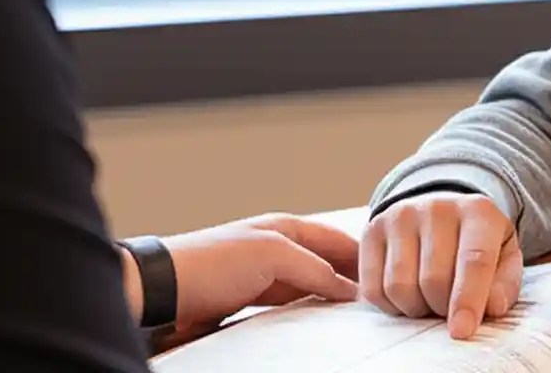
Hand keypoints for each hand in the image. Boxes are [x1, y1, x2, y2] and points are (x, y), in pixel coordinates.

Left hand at [124, 213, 360, 331]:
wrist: (161, 290)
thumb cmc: (212, 263)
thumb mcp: (273, 256)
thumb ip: (314, 268)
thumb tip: (348, 288)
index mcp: (286, 227)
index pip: (338, 239)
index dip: (364, 255)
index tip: (388, 275)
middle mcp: (278, 247)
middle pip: (328, 262)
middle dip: (353, 276)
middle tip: (380, 297)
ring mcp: (264, 274)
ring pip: (311, 285)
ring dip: (332, 296)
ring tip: (357, 312)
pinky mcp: (250, 300)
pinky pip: (291, 305)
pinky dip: (309, 310)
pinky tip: (320, 322)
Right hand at [360, 192, 522, 339]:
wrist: (439, 210)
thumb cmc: (476, 243)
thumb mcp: (503, 257)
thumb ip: (504, 284)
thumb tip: (492, 308)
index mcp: (478, 212)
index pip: (474, 260)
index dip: (468, 300)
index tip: (462, 331)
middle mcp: (437, 208)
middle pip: (433, 279)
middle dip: (441, 308)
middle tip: (448, 308)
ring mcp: (401, 215)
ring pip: (399, 286)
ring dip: (415, 309)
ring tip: (428, 300)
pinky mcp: (372, 229)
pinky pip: (373, 288)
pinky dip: (390, 306)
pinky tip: (407, 296)